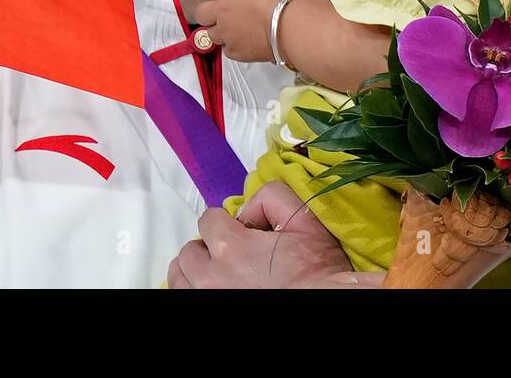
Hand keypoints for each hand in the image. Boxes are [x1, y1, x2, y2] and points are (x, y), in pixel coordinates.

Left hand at [166, 181, 383, 288]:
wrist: (329, 301)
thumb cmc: (318, 273)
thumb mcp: (306, 221)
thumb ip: (273, 197)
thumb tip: (248, 208)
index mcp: (231, 247)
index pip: (208, 220)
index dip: (225, 224)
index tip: (239, 234)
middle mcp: (212, 277)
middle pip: (189, 251)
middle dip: (208, 248)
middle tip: (230, 256)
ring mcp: (208, 299)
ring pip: (180, 277)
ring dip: (196, 271)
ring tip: (219, 274)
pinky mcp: (209, 313)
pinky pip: (187, 297)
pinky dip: (196, 290)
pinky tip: (216, 288)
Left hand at [195, 0, 291, 62]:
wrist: (291, 27)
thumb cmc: (284, 3)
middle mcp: (222, 11)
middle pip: (201, 13)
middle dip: (209, 13)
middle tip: (222, 14)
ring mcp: (226, 33)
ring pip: (211, 34)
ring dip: (221, 31)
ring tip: (236, 30)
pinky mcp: (234, 51)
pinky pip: (227, 50)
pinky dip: (234, 46)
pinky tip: (246, 42)